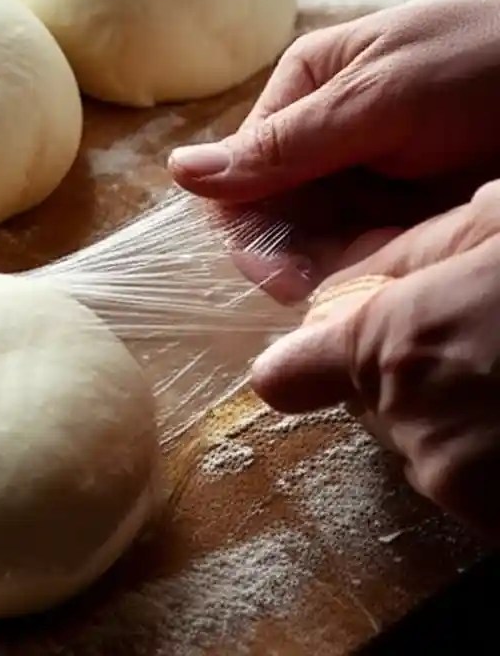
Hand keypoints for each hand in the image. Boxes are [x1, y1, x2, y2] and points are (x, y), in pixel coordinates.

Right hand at [170, 0, 499, 302]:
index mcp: (305, 92)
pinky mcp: (407, 213)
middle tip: (334, 298)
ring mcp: (368, 177)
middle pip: (276, 218)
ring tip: (380, 288)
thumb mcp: (379, 99)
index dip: (251, 233)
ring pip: (321, 245)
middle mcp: (324, 137)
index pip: (240, 176)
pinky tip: (400, 285)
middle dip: (299, 258)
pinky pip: (370, 258)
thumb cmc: (488, 66)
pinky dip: (379, 276)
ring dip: (339, 274)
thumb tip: (179, 173)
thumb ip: (286, 144)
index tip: (283, 279)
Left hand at [251, 181, 499, 536]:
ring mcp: (460, 481)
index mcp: (394, 341)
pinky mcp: (498, 524)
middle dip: (415, 373)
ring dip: (470, 416)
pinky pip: (480, 484)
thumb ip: (429, 247)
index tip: (321, 356)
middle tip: (494, 341)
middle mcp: (408, 419)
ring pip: (429, 444)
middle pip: (372, 402)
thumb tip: (365, 272)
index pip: (291, 373)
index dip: (305, 363)